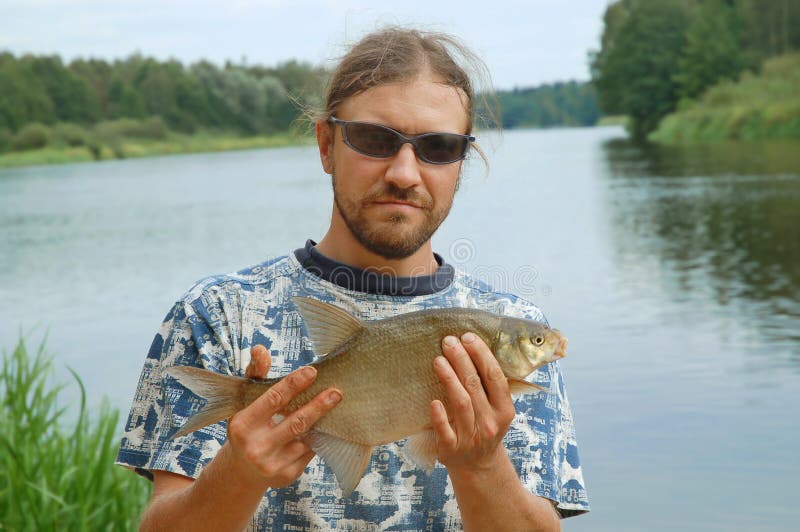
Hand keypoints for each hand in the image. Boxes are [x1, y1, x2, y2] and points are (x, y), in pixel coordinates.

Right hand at [224, 345, 341, 488]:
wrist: (242, 470)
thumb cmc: (248, 427)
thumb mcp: (245, 402)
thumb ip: (256, 374)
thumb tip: (260, 349)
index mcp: (243, 425)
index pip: (273, 399)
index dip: (294, 384)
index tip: (313, 371)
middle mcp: (256, 447)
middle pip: (296, 422)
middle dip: (319, 405)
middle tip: (336, 392)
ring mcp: (272, 464)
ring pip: (307, 438)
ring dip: (321, 422)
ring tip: (335, 406)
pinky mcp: (287, 475)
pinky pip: (310, 452)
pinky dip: (318, 438)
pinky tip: (325, 427)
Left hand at [431, 333, 515, 471]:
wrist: (477, 466)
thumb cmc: (483, 426)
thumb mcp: (496, 409)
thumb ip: (489, 385)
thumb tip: (471, 346)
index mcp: (504, 410)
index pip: (494, 376)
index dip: (481, 354)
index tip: (468, 337)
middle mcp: (490, 423)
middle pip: (475, 385)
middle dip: (461, 360)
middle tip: (448, 341)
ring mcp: (471, 437)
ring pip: (461, 403)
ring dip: (449, 379)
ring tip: (438, 360)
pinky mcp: (451, 449)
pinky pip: (445, 430)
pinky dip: (439, 416)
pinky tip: (434, 401)